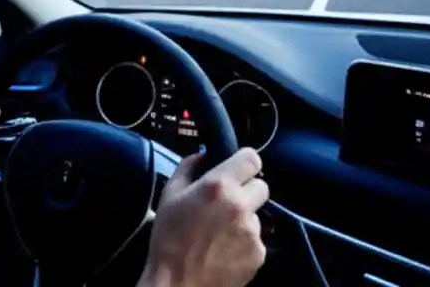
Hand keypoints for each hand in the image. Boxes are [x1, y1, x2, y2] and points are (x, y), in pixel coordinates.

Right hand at [139, 148, 268, 286]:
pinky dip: (244, 243)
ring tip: (221, 233)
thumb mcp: (169, 195)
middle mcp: (241, 206)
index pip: (252, 159)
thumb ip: (188, 168)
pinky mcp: (259, 254)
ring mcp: (253, 232)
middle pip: (261, 187)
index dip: (245, 163)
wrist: (177, 285)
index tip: (237, 170)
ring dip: (244, 219)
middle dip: (247, 191)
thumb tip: (203, 155)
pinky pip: (257, 240)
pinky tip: (225, 251)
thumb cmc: (168, 239)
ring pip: (258, 216)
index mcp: (219, 186)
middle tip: (228, 204)